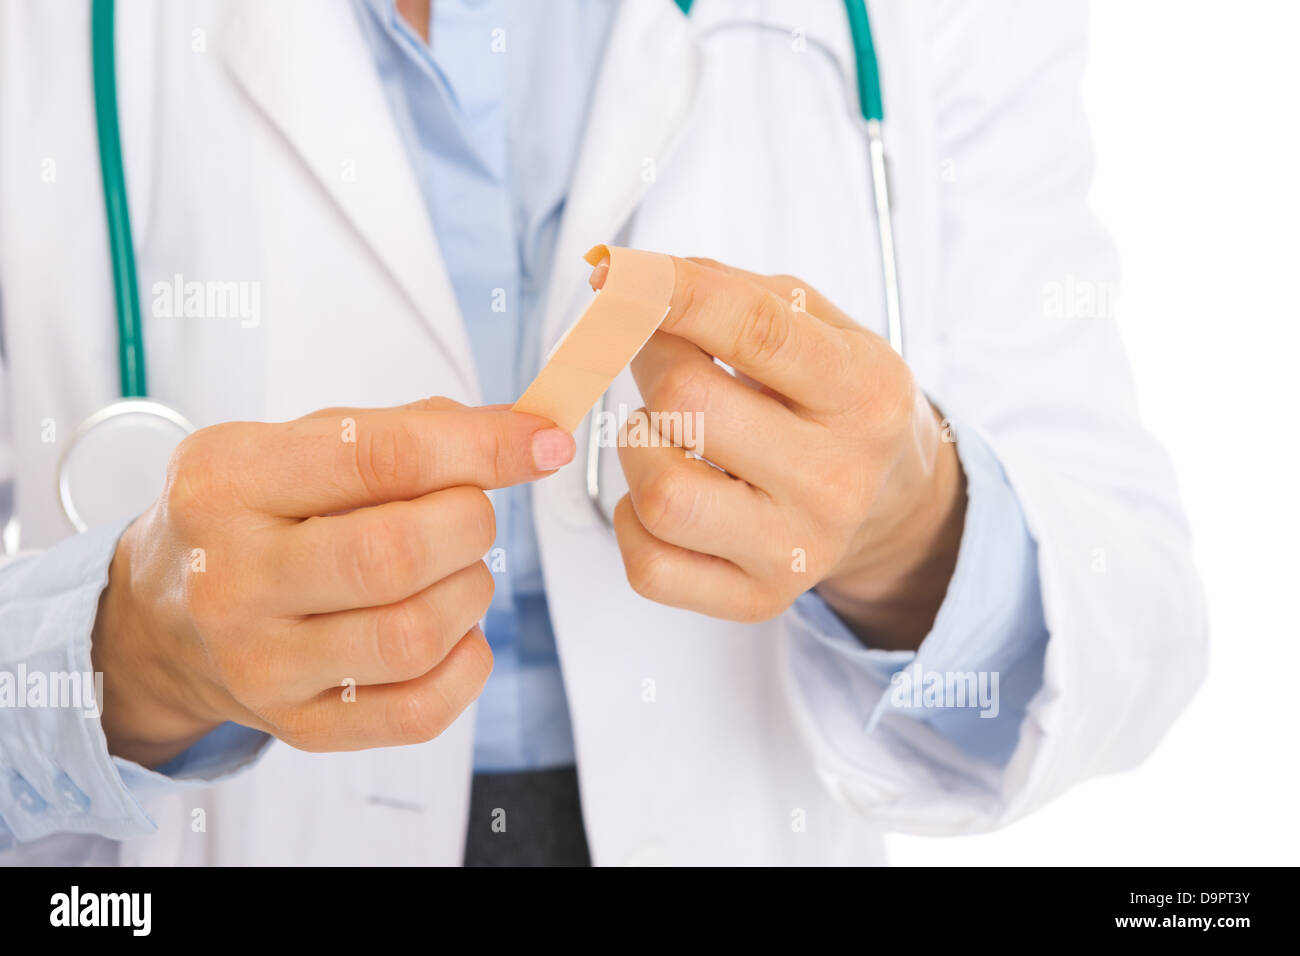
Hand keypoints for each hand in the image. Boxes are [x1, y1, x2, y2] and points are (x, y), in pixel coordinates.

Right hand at [91, 398, 574, 766]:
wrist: (165, 618)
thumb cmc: (253, 517)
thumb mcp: (295, 445)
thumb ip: (404, 432)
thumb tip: (522, 438)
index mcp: (228, 482)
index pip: (377, 456)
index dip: (479, 447)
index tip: (541, 442)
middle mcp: (234, 578)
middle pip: (397, 554)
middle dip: (470, 523)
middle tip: (470, 513)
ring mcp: (262, 664)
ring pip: (414, 636)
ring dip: (470, 592)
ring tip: (455, 571)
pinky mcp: (299, 725)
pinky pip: (419, 710)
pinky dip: (466, 664)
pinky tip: (452, 631)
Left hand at [611, 257, 965, 648]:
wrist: (890, 504)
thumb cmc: (834, 401)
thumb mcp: (822, 327)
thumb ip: (738, 293)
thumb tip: (635, 283)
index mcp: (862, 393)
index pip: (755, 330)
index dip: (673, 292)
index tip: (618, 271)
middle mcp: (836, 478)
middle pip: (686, 401)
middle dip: (653, 362)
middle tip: (667, 357)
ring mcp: (796, 549)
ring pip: (659, 492)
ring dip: (640, 445)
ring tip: (673, 432)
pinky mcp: (758, 598)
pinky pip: (648, 565)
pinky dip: (634, 520)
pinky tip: (670, 488)